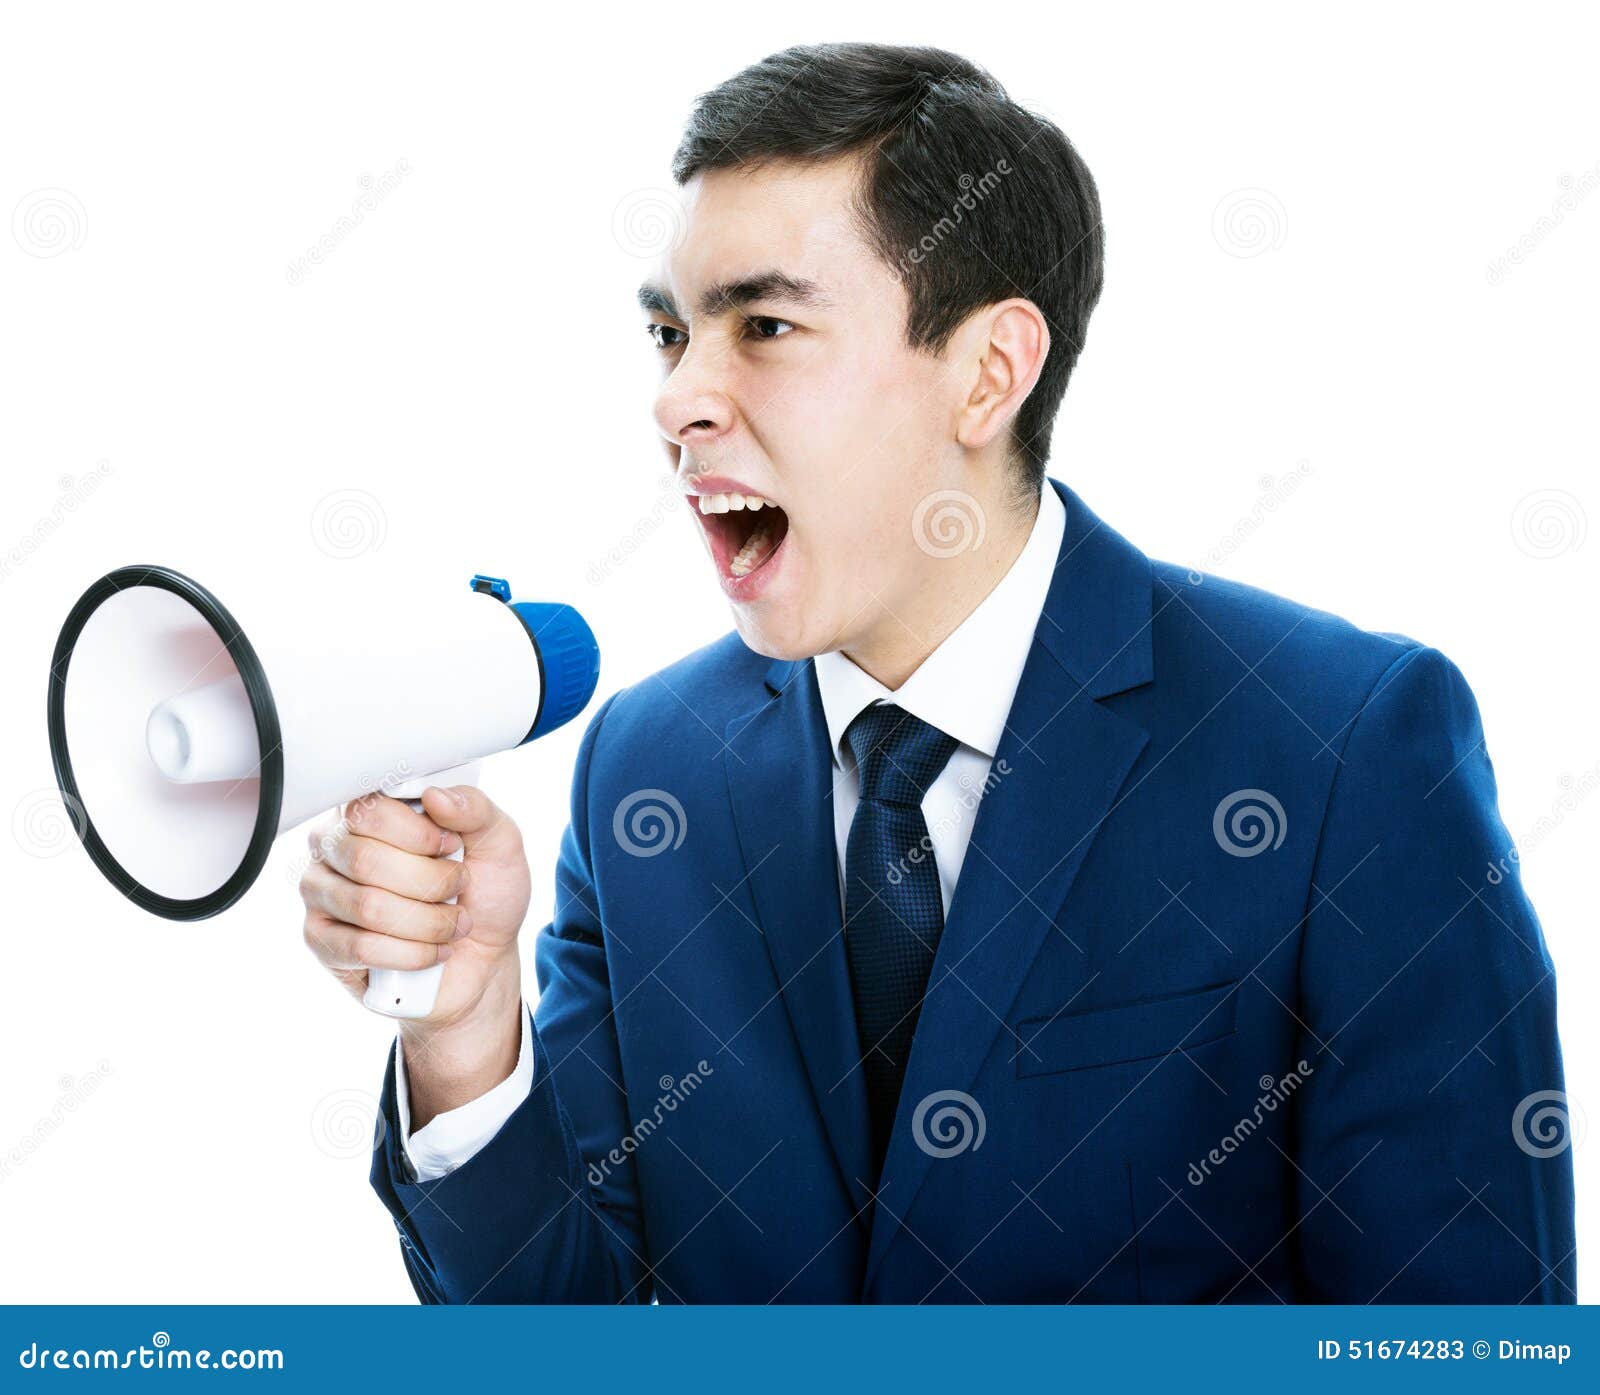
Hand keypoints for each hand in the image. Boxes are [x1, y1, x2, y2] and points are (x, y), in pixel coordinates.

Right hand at [300, 785, 530, 1119]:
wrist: (485, 956)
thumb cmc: (485, 891)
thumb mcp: (499, 841)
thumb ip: (474, 809)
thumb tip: (434, 795)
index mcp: (372, 811)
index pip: (369, 809)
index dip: (419, 833)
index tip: (451, 846)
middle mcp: (335, 845)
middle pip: (366, 860)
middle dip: (431, 882)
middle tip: (458, 888)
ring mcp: (321, 893)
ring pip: (367, 906)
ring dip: (428, 922)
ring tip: (452, 923)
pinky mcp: (322, 940)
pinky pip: (361, 948)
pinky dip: (413, 953)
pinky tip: (433, 950)